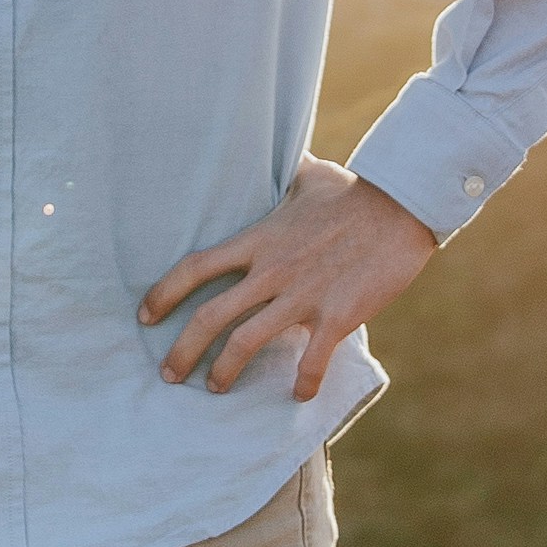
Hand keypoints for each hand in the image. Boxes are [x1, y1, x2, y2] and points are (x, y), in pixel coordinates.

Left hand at [140, 154, 439, 403]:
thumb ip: (286, 174)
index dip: (164, 293)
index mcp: (259, 240)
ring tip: (215, 387)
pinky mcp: (337, 314)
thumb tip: (283, 151)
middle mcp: (272, 271)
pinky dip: (302, 382)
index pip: (196, 267)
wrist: (401, 207)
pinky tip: (298, 395)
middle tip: (169, 373)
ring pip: (246, 342)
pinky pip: (312, 359)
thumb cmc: (355, 191)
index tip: (146, 316)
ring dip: (224, 371)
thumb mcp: (310, 176)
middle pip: (210, 317)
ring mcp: (303, 295)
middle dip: (182, 351)